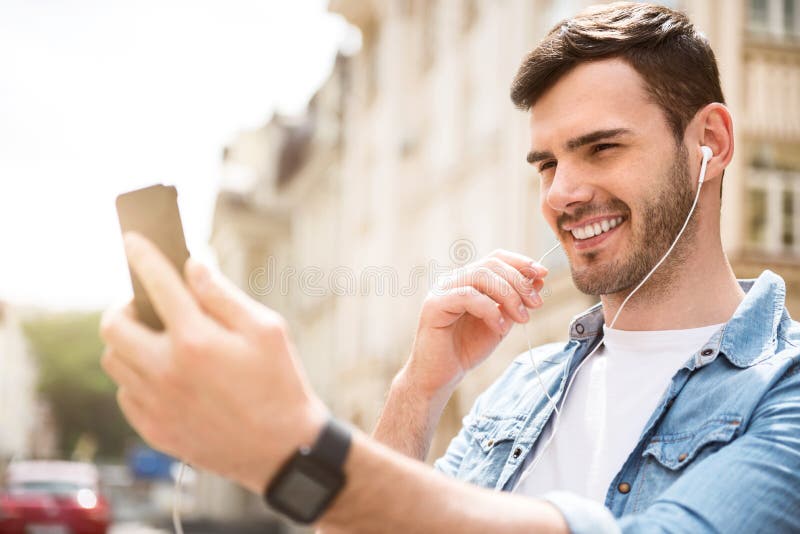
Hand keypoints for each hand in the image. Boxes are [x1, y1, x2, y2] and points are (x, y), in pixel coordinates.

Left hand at [99, 232, 326, 493]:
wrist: (284, 449)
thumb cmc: (281, 383)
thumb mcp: (267, 329)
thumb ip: (224, 295)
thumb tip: (192, 266)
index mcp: (196, 340)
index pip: (156, 284)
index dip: (142, 255)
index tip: (133, 240)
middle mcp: (166, 371)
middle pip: (112, 325)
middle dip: (125, 306)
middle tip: (148, 305)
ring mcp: (156, 404)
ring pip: (114, 360)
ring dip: (130, 342)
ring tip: (158, 341)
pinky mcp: (154, 429)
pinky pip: (126, 394)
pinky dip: (137, 376)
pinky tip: (166, 375)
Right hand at [404, 249, 546, 396]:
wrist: (440, 376)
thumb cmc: (466, 349)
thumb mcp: (500, 322)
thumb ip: (516, 302)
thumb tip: (539, 280)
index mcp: (468, 281)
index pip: (495, 259)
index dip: (520, 262)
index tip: (543, 274)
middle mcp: (454, 280)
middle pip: (491, 265)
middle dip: (520, 282)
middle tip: (536, 304)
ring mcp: (442, 291)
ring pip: (481, 275)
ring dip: (509, 295)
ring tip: (522, 318)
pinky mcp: (434, 305)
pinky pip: (467, 295)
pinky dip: (489, 309)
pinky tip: (499, 327)